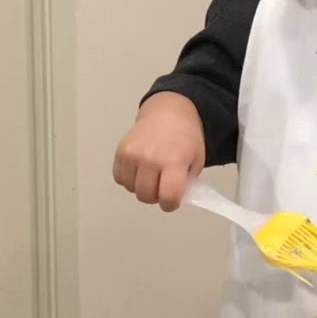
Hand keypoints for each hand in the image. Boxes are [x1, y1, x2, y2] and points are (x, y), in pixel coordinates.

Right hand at [112, 92, 204, 211]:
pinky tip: (140, 170)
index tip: (172, 201)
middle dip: (155, 196)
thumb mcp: (196, 161)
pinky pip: (119, 178)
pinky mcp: (120, 152)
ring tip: (151, 176)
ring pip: (131, 189)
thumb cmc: (187, 139)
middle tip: (162, 187)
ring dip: (141, 188)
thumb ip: (186, 182)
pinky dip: (129, 179)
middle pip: (146, 195)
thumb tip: (173, 199)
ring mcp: (132, 155)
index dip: (170, 204)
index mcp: (174, 161)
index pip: (168, 196)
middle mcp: (150, 159)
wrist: (169, 113)